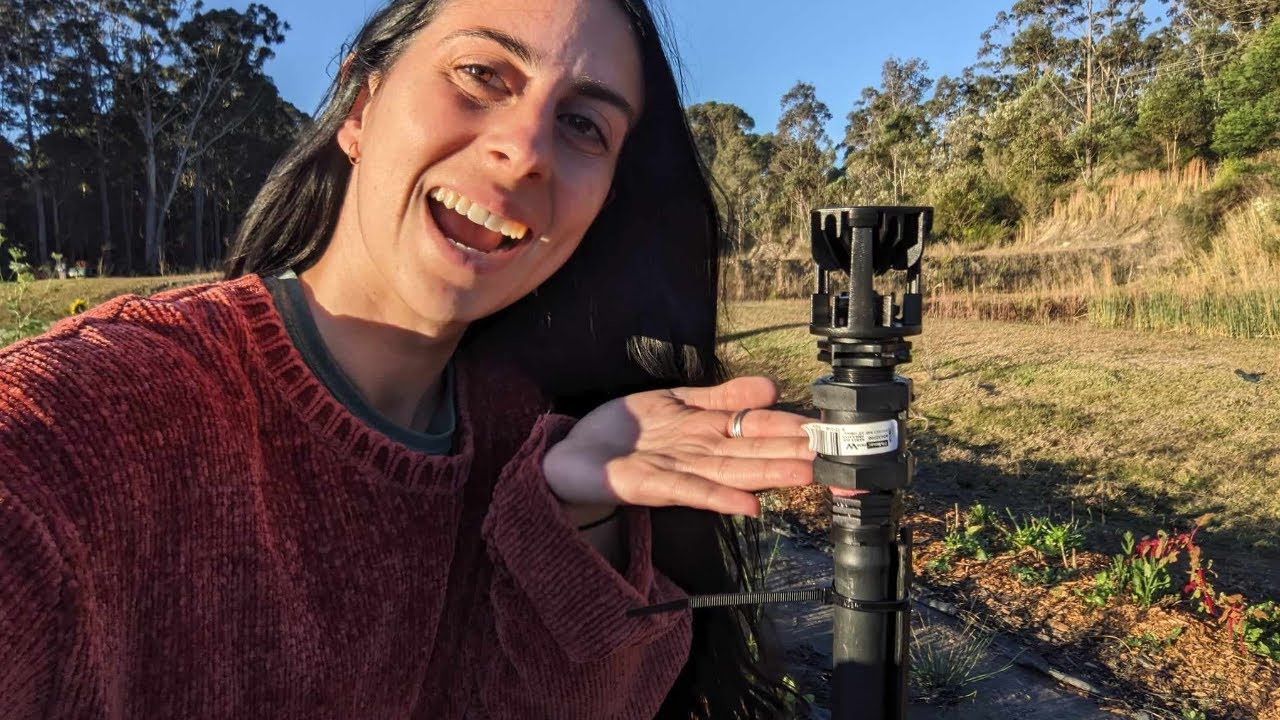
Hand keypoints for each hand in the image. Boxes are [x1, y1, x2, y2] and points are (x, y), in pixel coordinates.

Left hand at [543, 376, 814, 516]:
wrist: (575, 454)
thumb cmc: (627, 432)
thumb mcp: (678, 401)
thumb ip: (723, 397)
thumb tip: (771, 386)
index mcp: (711, 431)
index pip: (763, 428)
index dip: (799, 431)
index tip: (835, 434)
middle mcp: (703, 455)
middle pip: (756, 454)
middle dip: (795, 456)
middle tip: (836, 461)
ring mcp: (681, 472)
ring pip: (733, 472)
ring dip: (768, 475)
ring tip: (805, 476)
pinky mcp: (654, 485)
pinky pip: (692, 491)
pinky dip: (720, 498)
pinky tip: (748, 505)